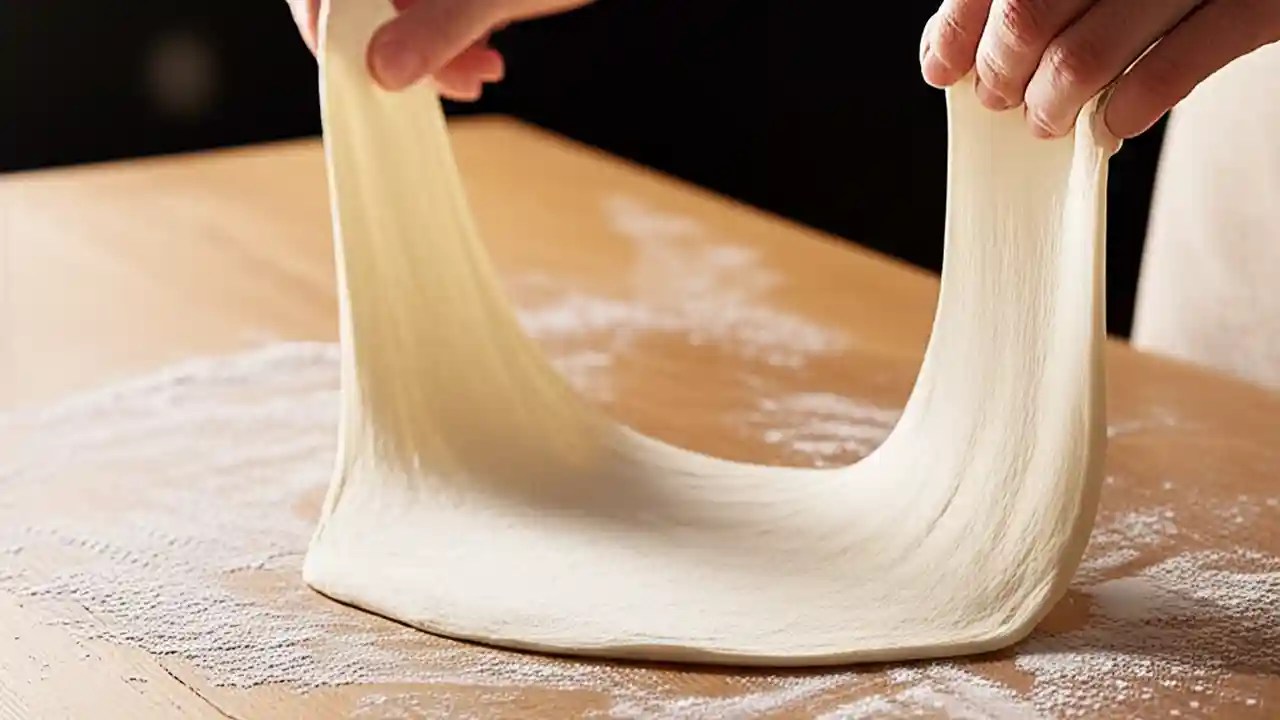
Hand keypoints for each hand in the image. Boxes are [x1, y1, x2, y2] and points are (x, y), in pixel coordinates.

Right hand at [288, 0, 593, 99]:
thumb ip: (438, 28)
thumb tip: (380, 70)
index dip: (325, 29)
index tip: (359, 77)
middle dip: (396, 47)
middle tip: (449, 85)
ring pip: (393, 5)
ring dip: (430, 48)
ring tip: (482, 72)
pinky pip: (422, 3)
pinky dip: (447, 32)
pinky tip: (485, 54)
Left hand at [918, 0, 1279, 137]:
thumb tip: (946, 48)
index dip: (958, 29)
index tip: (942, 68)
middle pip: (1026, 18)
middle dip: (1002, 74)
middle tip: (1003, 98)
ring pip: (1082, 57)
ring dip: (1052, 105)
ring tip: (1048, 118)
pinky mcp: (1256, 6)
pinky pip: (1168, 72)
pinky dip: (1126, 112)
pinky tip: (1112, 125)